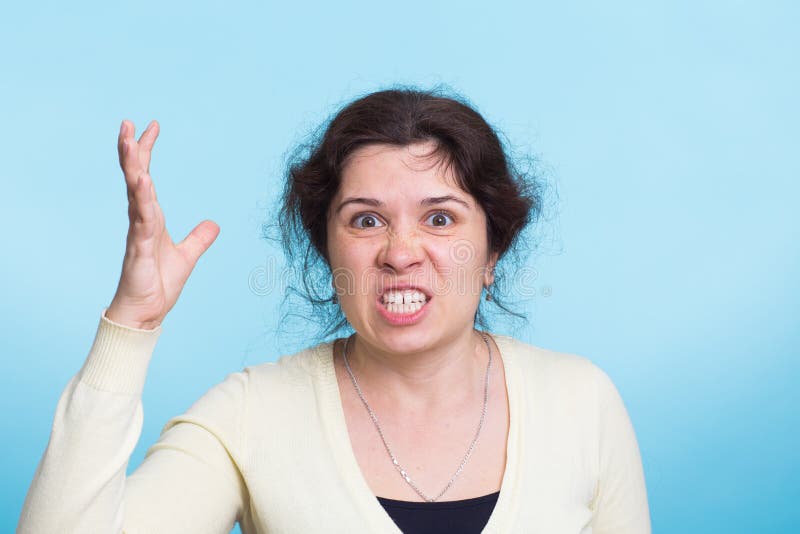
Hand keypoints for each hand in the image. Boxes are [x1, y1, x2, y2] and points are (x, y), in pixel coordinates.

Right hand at [105, 120, 219, 329]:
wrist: (145, 313)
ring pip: (134, 193)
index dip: (146, 152)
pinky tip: (143, 181)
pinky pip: (141, 219)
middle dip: (131, 150)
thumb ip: (199, 239)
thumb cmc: (157, 284)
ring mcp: (137, 232)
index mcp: (149, 219)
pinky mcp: (139, 248)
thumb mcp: (187, 256)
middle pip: (134, 177)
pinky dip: (142, 199)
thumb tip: (214, 224)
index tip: (150, 127)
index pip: (145, 178)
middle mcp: (140, 220)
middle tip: (128, 123)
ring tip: (128, 142)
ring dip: (132, 167)